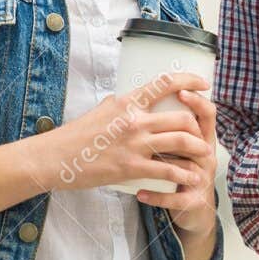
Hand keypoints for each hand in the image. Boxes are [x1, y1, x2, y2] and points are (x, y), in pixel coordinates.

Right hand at [49, 72, 211, 193]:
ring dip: (199, 148)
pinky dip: (184, 175)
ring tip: (204, 153)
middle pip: (182, 118)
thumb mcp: (100, 110)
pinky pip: (167, 170)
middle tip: (205, 133)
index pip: (166, 83)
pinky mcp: (131, 167)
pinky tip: (192, 178)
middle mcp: (134, 120)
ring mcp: (134, 144)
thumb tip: (135, 98)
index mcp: (127, 102)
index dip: (190, 81)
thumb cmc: (75, 135)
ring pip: (181, 141)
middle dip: (200, 127)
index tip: (203, 84)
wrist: (53, 158)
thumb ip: (122, 104)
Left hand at [137, 88, 218, 238]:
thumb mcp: (177, 147)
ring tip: (140, 163)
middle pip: (197, 139)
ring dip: (162, 165)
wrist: (193, 208)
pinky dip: (156, 196)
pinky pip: (175, 197)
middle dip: (178, 133)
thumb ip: (166, 127)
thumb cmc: (179, 171)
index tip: (181, 92)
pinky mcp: (194, 201)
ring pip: (185, 167)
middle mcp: (206, 156)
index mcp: (201, 138)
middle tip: (153, 131)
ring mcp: (202, 178)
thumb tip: (141, 100)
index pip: (207, 114)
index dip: (197, 101)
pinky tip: (140, 194)